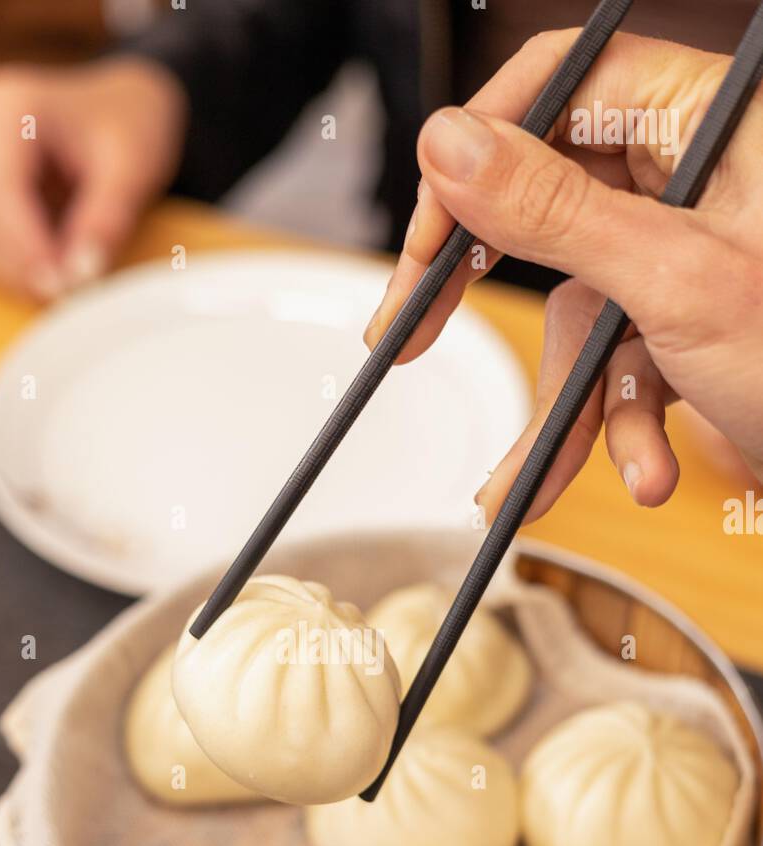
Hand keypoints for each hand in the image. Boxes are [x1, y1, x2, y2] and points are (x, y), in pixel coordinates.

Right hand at [0, 57, 186, 298]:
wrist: (125, 108)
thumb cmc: (130, 128)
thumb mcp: (133, 170)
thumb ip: (106, 222)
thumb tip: (79, 277)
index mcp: (12, 106)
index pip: (2, 187)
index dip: (26, 246)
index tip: (59, 286)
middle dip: (18, 265)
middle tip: (68, 294)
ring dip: (9, 270)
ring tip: (61, 282)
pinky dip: (5, 264)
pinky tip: (46, 268)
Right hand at [365, 31, 762, 517]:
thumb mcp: (676, 283)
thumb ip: (555, 211)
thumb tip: (450, 145)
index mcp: (710, 118)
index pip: (555, 87)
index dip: (472, 157)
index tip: (424, 239)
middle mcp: (699, 172)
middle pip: (550, 203)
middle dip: (497, 297)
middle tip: (416, 333)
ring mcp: (695, 248)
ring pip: (582, 303)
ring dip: (576, 405)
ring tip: (564, 477)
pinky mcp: (692, 316)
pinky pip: (622, 355)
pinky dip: (621, 421)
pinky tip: (647, 469)